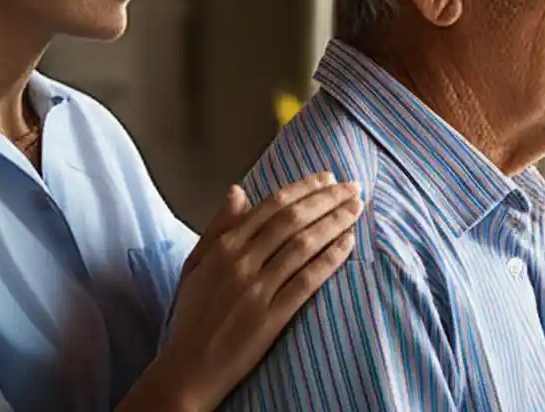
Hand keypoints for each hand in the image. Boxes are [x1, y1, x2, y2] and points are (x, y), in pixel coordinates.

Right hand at [122, 171, 362, 411]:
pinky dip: (330, 259)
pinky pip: (307, 281)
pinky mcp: (271, 316)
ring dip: (334, 223)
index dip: (304, 188)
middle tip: (353, 188)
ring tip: (356, 210)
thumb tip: (237, 190)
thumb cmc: (193, 315)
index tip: (328, 177)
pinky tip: (348, 245)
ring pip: (303, 245)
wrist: (188, 367)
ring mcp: (257, 289)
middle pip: (293, 220)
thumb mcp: (195, 264)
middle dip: (327, 199)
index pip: (272, 206)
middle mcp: (241, 263)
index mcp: (224, 247)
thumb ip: (218, 226)